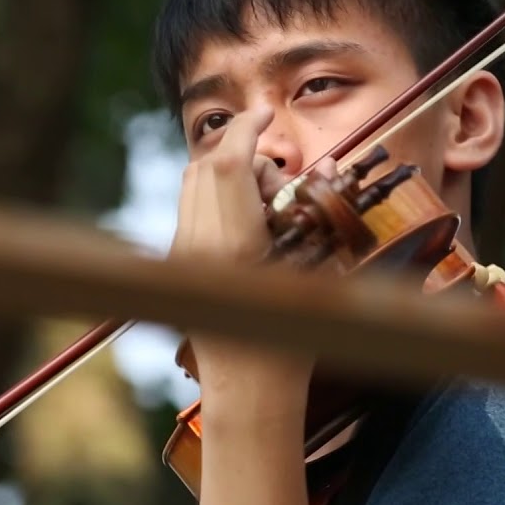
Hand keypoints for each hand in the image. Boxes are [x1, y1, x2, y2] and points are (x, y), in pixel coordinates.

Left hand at [169, 106, 318, 405]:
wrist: (248, 391)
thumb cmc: (295, 343)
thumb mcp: (317, 276)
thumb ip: (320, 217)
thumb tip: (328, 166)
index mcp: (235, 247)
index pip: (227, 162)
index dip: (247, 128)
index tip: (265, 112)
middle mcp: (198, 246)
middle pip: (205, 166)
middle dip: (242, 155)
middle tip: (278, 184)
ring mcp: (180, 255)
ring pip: (191, 185)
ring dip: (226, 175)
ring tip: (265, 206)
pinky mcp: (175, 265)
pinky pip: (189, 210)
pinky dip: (215, 199)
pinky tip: (247, 226)